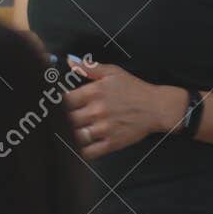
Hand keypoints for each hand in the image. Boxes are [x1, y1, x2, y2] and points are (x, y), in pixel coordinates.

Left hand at [63, 61, 185, 159]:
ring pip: (76, 136)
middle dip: (61, 121)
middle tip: (58, 122)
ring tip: (68, 133)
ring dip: (70, 136)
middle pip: (67, 120)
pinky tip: (78, 147)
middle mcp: (97, 111)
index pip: (64, 100)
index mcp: (94, 92)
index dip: (57, 104)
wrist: (157, 107)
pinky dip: (81, 151)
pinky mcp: (112, 143)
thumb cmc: (134, 89)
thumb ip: (89, 67)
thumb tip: (69, 61)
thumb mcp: (112, 72)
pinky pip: (89, 152)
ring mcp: (104, 128)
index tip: (55, 106)